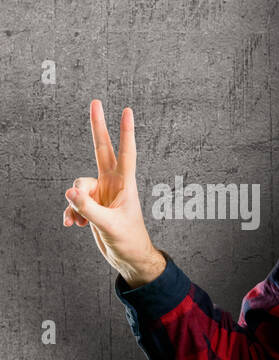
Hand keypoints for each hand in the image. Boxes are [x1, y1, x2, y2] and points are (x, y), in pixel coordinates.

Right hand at [63, 101, 163, 286]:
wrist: (128, 258)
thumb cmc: (128, 241)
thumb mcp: (109, 226)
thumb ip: (89, 209)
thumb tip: (70, 191)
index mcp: (126, 185)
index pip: (126, 153)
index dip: (125, 132)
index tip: (126, 110)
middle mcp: (113, 184)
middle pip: (102, 150)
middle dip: (98, 127)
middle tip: (95, 101)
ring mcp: (102, 193)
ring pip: (78, 185)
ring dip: (75, 203)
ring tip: (81, 221)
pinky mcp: (93, 205)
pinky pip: (74, 201)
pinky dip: (71, 212)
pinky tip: (73, 225)